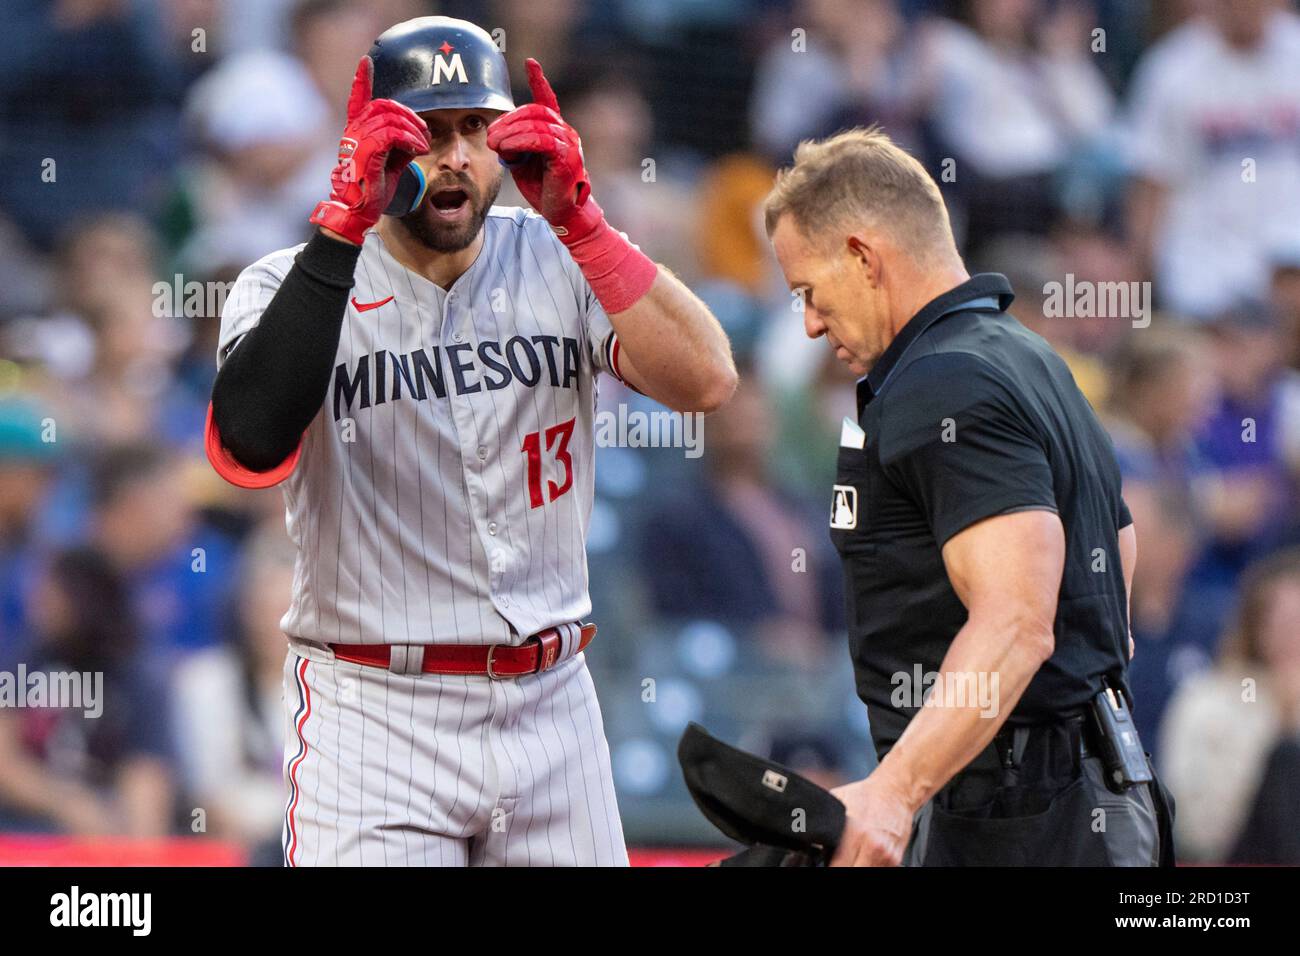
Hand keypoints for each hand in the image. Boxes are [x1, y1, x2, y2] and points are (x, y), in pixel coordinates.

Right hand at [309, 57, 430, 245]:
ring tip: (423, 144)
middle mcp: (354, 131)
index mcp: (357, 131)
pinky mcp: (367, 151)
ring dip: (414, 129)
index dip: (362, 80)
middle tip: (423, 131)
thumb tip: (417, 134)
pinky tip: (418, 149)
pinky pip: (393, 134)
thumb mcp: (391, 161)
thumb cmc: (374, 189)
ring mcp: (358, 140)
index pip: (358, 98)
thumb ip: (400, 144)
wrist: (359, 211)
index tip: (365, 61)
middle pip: (384, 105)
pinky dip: (410, 139)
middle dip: (409, 114)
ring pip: (391, 118)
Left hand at [487, 59, 602, 241]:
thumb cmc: (543, 188)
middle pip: (534, 111)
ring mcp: (569, 143)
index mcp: (556, 130)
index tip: (529, 62)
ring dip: (510, 132)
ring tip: (494, 143)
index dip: (539, 80)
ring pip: (536, 125)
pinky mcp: (566, 157)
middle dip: (508, 120)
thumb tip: (496, 137)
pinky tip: (507, 148)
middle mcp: (565, 132)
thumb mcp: (522, 162)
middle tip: (490, 135)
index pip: (548, 100)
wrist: (561, 213)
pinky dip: (521, 141)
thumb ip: (513, 145)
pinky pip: (541, 140)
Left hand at [829, 773, 915, 866]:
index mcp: (855, 832)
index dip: (827, 864)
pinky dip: (867, 866)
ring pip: (863, 873)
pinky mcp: (895, 860)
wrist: (896, 792)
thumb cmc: (865, 796)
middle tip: (837, 859)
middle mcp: (873, 846)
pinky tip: (862, 856)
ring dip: (854, 867)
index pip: (837, 865)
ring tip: (850, 856)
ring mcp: (886, 855)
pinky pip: (877, 870)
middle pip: (851, 871)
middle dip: (841, 866)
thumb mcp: (836, 802)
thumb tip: (807, 836)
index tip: (825, 860)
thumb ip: (823, 822)